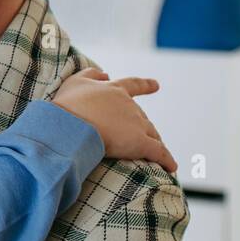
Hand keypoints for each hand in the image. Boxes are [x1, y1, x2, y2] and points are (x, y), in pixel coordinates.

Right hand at [52, 68, 176, 171]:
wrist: (69, 126)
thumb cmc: (68, 104)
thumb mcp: (75, 82)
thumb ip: (91, 74)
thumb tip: (106, 73)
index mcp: (115, 90)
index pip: (134, 85)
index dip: (146, 86)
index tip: (156, 85)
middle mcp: (130, 106)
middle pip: (142, 117)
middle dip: (141, 126)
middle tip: (138, 136)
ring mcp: (137, 124)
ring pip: (152, 134)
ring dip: (153, 142)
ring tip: (155, 154)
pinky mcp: (140, 143)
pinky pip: (159, 153)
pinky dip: (166, 160)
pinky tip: (171, 167)